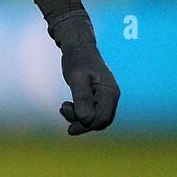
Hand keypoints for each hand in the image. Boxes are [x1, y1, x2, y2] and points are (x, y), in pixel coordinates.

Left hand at [51, 13, 119, 134]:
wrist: (79, 47)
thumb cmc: (77, 60)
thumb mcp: (76, 78)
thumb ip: (82, 98)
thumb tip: (85, 120)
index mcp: (109, 92)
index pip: (101, 119)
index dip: (86, 127)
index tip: (69, 129)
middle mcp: (112, 96)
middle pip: (100, 121)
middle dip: (82, 122)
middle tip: (64, 109)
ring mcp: (107, 96)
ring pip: (95, 118)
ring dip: (79, 117)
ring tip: (64, 105)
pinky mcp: (100, 96)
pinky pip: (93, 112)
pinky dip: (80, 113)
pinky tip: (69, 104)